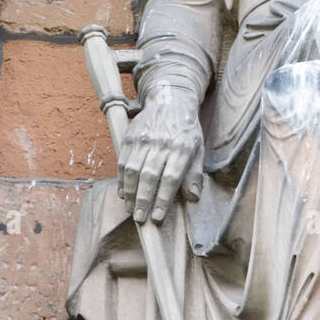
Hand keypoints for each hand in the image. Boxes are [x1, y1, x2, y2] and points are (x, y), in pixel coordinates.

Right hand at [117, 86, 203, 224]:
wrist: (170, 100)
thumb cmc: (186, 129)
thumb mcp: (198, 148)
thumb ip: (195, 174)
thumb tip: (192, 198)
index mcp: (182, 148)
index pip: (170, 178)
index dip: (163, 200)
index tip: (158, 218)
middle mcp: (162, 144)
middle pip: (150, 177)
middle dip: (143, 200)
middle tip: (140, 219)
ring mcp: (144, 139)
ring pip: (133, 170)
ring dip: (130, 192)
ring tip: (130, 209)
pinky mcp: (130, 137)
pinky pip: (123, 161)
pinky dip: (121, 179)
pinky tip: (123, 193)